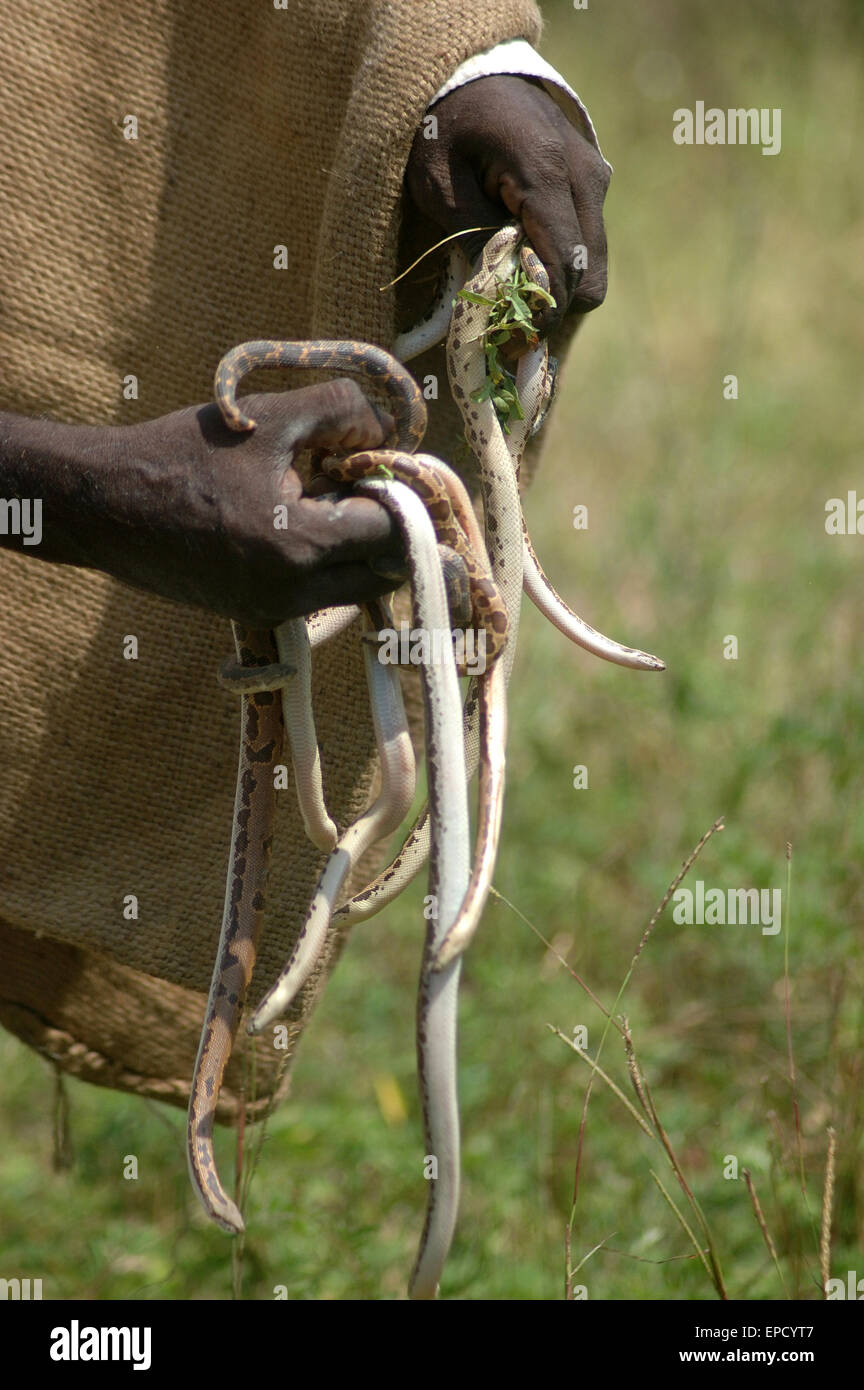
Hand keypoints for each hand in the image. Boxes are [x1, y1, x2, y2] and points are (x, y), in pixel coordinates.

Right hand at [0, 380, 403, 624]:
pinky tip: (291, 515)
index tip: (381, 461)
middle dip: (385, 526)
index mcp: (302, 545)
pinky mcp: (251, 611)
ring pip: (352, 587)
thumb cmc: (181, 455)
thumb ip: (339, 411)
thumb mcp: (266, 416)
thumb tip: (388, 427)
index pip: (393, 533)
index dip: (398, 492)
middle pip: (382, 572)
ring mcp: (271, 609)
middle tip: (360, 480)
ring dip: (355, 546)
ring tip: (321, 494)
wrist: (102, 504)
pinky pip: (314, 592)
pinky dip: (321, 559)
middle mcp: (293, 591)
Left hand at [405, 74, 609, 336]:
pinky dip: (561, 265)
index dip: (544, 313)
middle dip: (554, 309)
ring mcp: (595, 176)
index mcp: (546, 171)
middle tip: (512, 327)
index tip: (516, 340)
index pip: (563, 266)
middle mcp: (585, 176)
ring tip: (513, 295)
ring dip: (558, 289)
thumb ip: (476, 240)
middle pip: (589, 276)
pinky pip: (587, 242)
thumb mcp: (440, 185)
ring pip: (593, 264)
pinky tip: (525, 264)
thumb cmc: (445, 126)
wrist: (472, 71)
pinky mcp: (593, 181)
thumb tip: (505, 298)